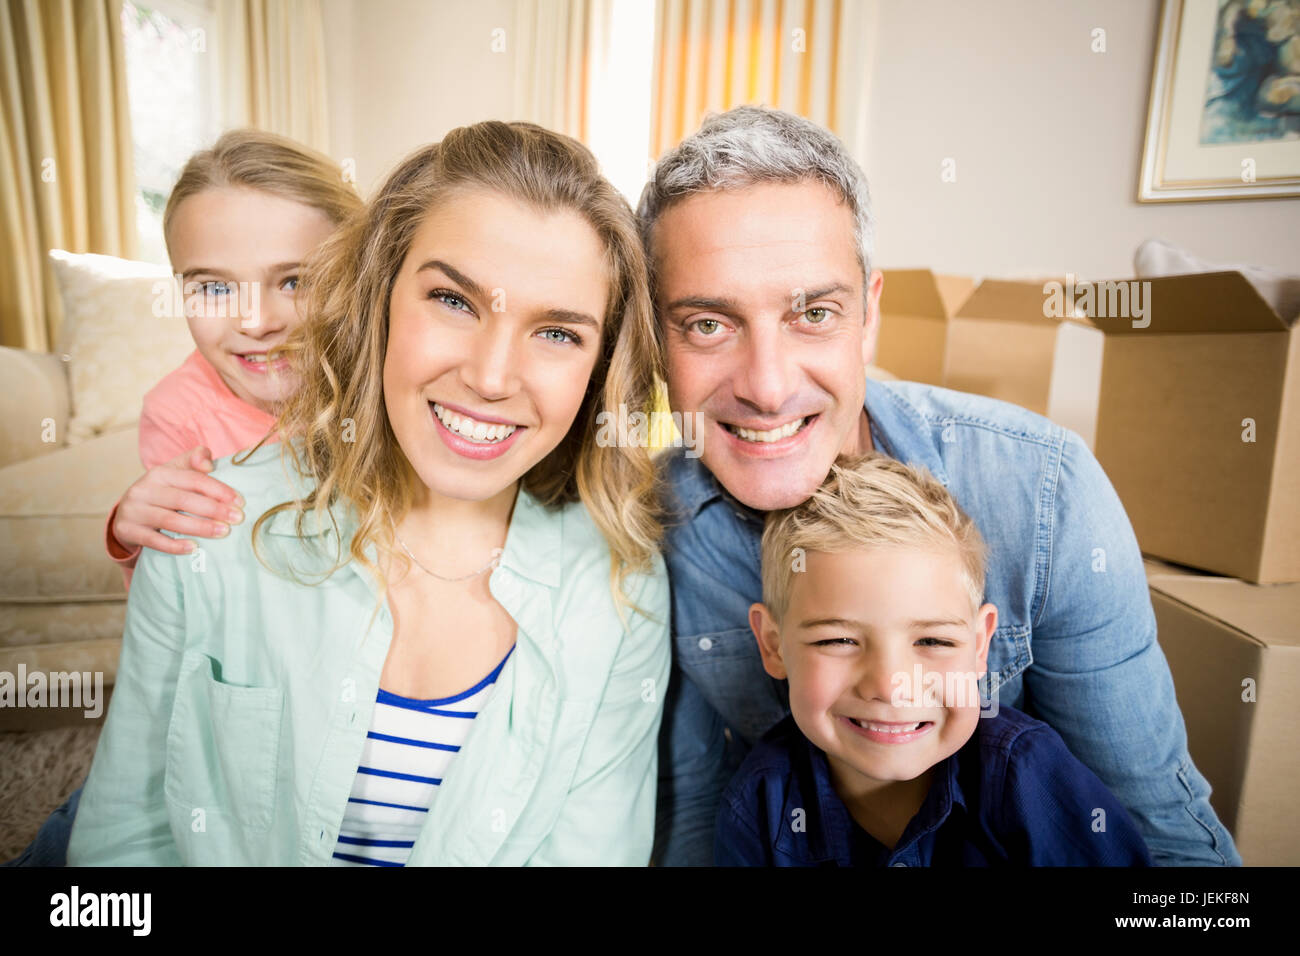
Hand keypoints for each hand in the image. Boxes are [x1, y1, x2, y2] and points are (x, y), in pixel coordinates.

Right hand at [111, 446, 244, 555]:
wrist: (127, 514)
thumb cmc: (162, 492)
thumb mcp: (176, 472)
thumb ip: (194, 461)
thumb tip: (208, 464)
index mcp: (160, 473)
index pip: (193, 479)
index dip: (218, 490)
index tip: (239, 502)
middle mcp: (144, 489)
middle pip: (183, 500)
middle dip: (213, 510)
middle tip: (237, 519)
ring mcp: (134, 510)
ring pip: (170, 520)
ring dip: (200, 528)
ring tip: (223, 532)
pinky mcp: (127, 530)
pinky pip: (153, 540)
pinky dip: (175, 545)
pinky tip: (194, 548)